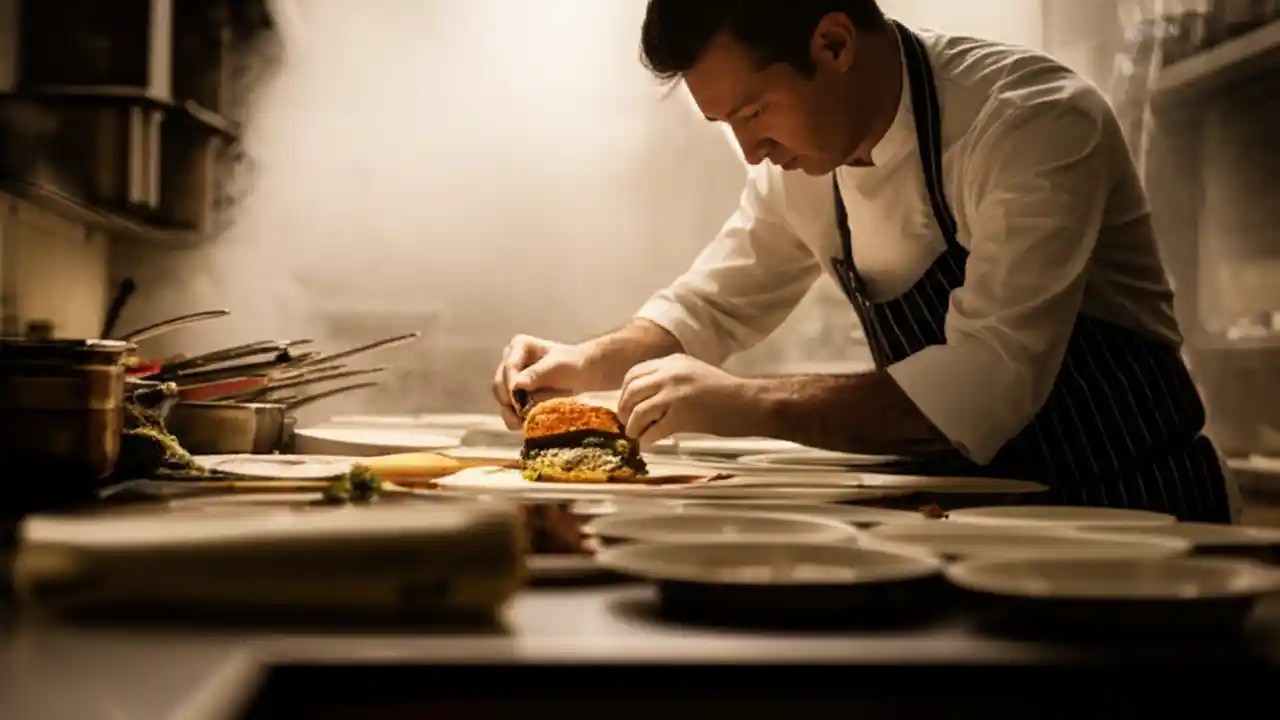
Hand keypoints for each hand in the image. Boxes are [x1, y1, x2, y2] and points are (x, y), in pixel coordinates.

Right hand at [491, 335, 594, 428]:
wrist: (581, 374)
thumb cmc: (571, 365)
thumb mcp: (557, 367)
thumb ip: (538, 374)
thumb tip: (518, 385)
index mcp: (519, 345)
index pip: (509, 367)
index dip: (513, 386)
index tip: (521, 402)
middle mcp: (509, 360)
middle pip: (500, 384)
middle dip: (512, 401)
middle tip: (525, 413)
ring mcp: (509, 379)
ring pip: (502, 400)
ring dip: (513, 412)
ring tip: (527, 420)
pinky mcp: (513, 396)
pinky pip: (507, 410)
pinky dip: (516, 419)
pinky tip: (527, 423)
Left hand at [617, 354, 763, 446]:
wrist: (749, 403)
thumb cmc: (726, 393)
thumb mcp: (694, 374)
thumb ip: (670, 380)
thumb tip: (646, 398)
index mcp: (672, 362)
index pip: (634, 373)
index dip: (624, 392)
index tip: (626, 405)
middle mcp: (670, 374)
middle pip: (631, 391)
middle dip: (623, 410)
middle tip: (626, 423)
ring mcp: (674, 394)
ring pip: (638, 412)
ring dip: (633, 427)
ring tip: (635, 436)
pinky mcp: (681, 415)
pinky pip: (653, 430)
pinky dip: (647, 440)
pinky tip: (649, 444)